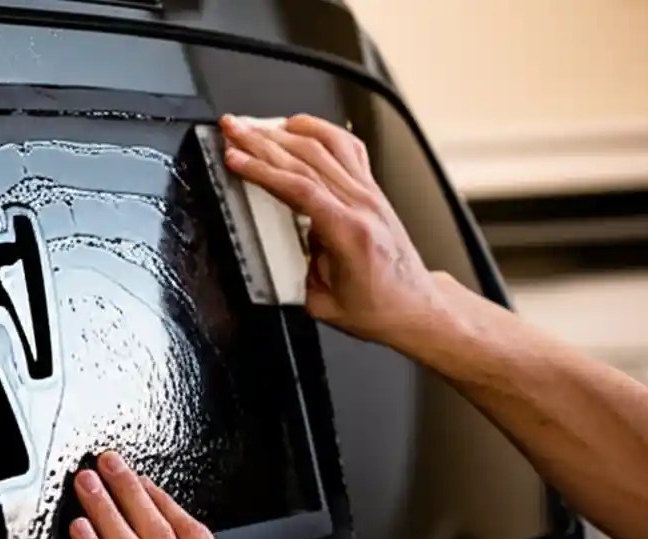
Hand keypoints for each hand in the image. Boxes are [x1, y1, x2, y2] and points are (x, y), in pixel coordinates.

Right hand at [220, 113, 451, 349]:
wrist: (414, 304)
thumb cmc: (377, 307)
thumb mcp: (322, 303)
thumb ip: (293, 274)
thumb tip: (267, 251)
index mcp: (348, 233)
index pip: (300, 188)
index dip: (262, 169)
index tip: (235, 158)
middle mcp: (362, 205)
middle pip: (307, 158)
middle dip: (262, 139)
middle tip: (233, 128)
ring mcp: (370, 193)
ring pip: (326, 145)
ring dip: (285, 129)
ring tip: (255, 122)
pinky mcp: (372, 188)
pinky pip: (347, 147)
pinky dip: (320, 130)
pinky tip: (299, 125)